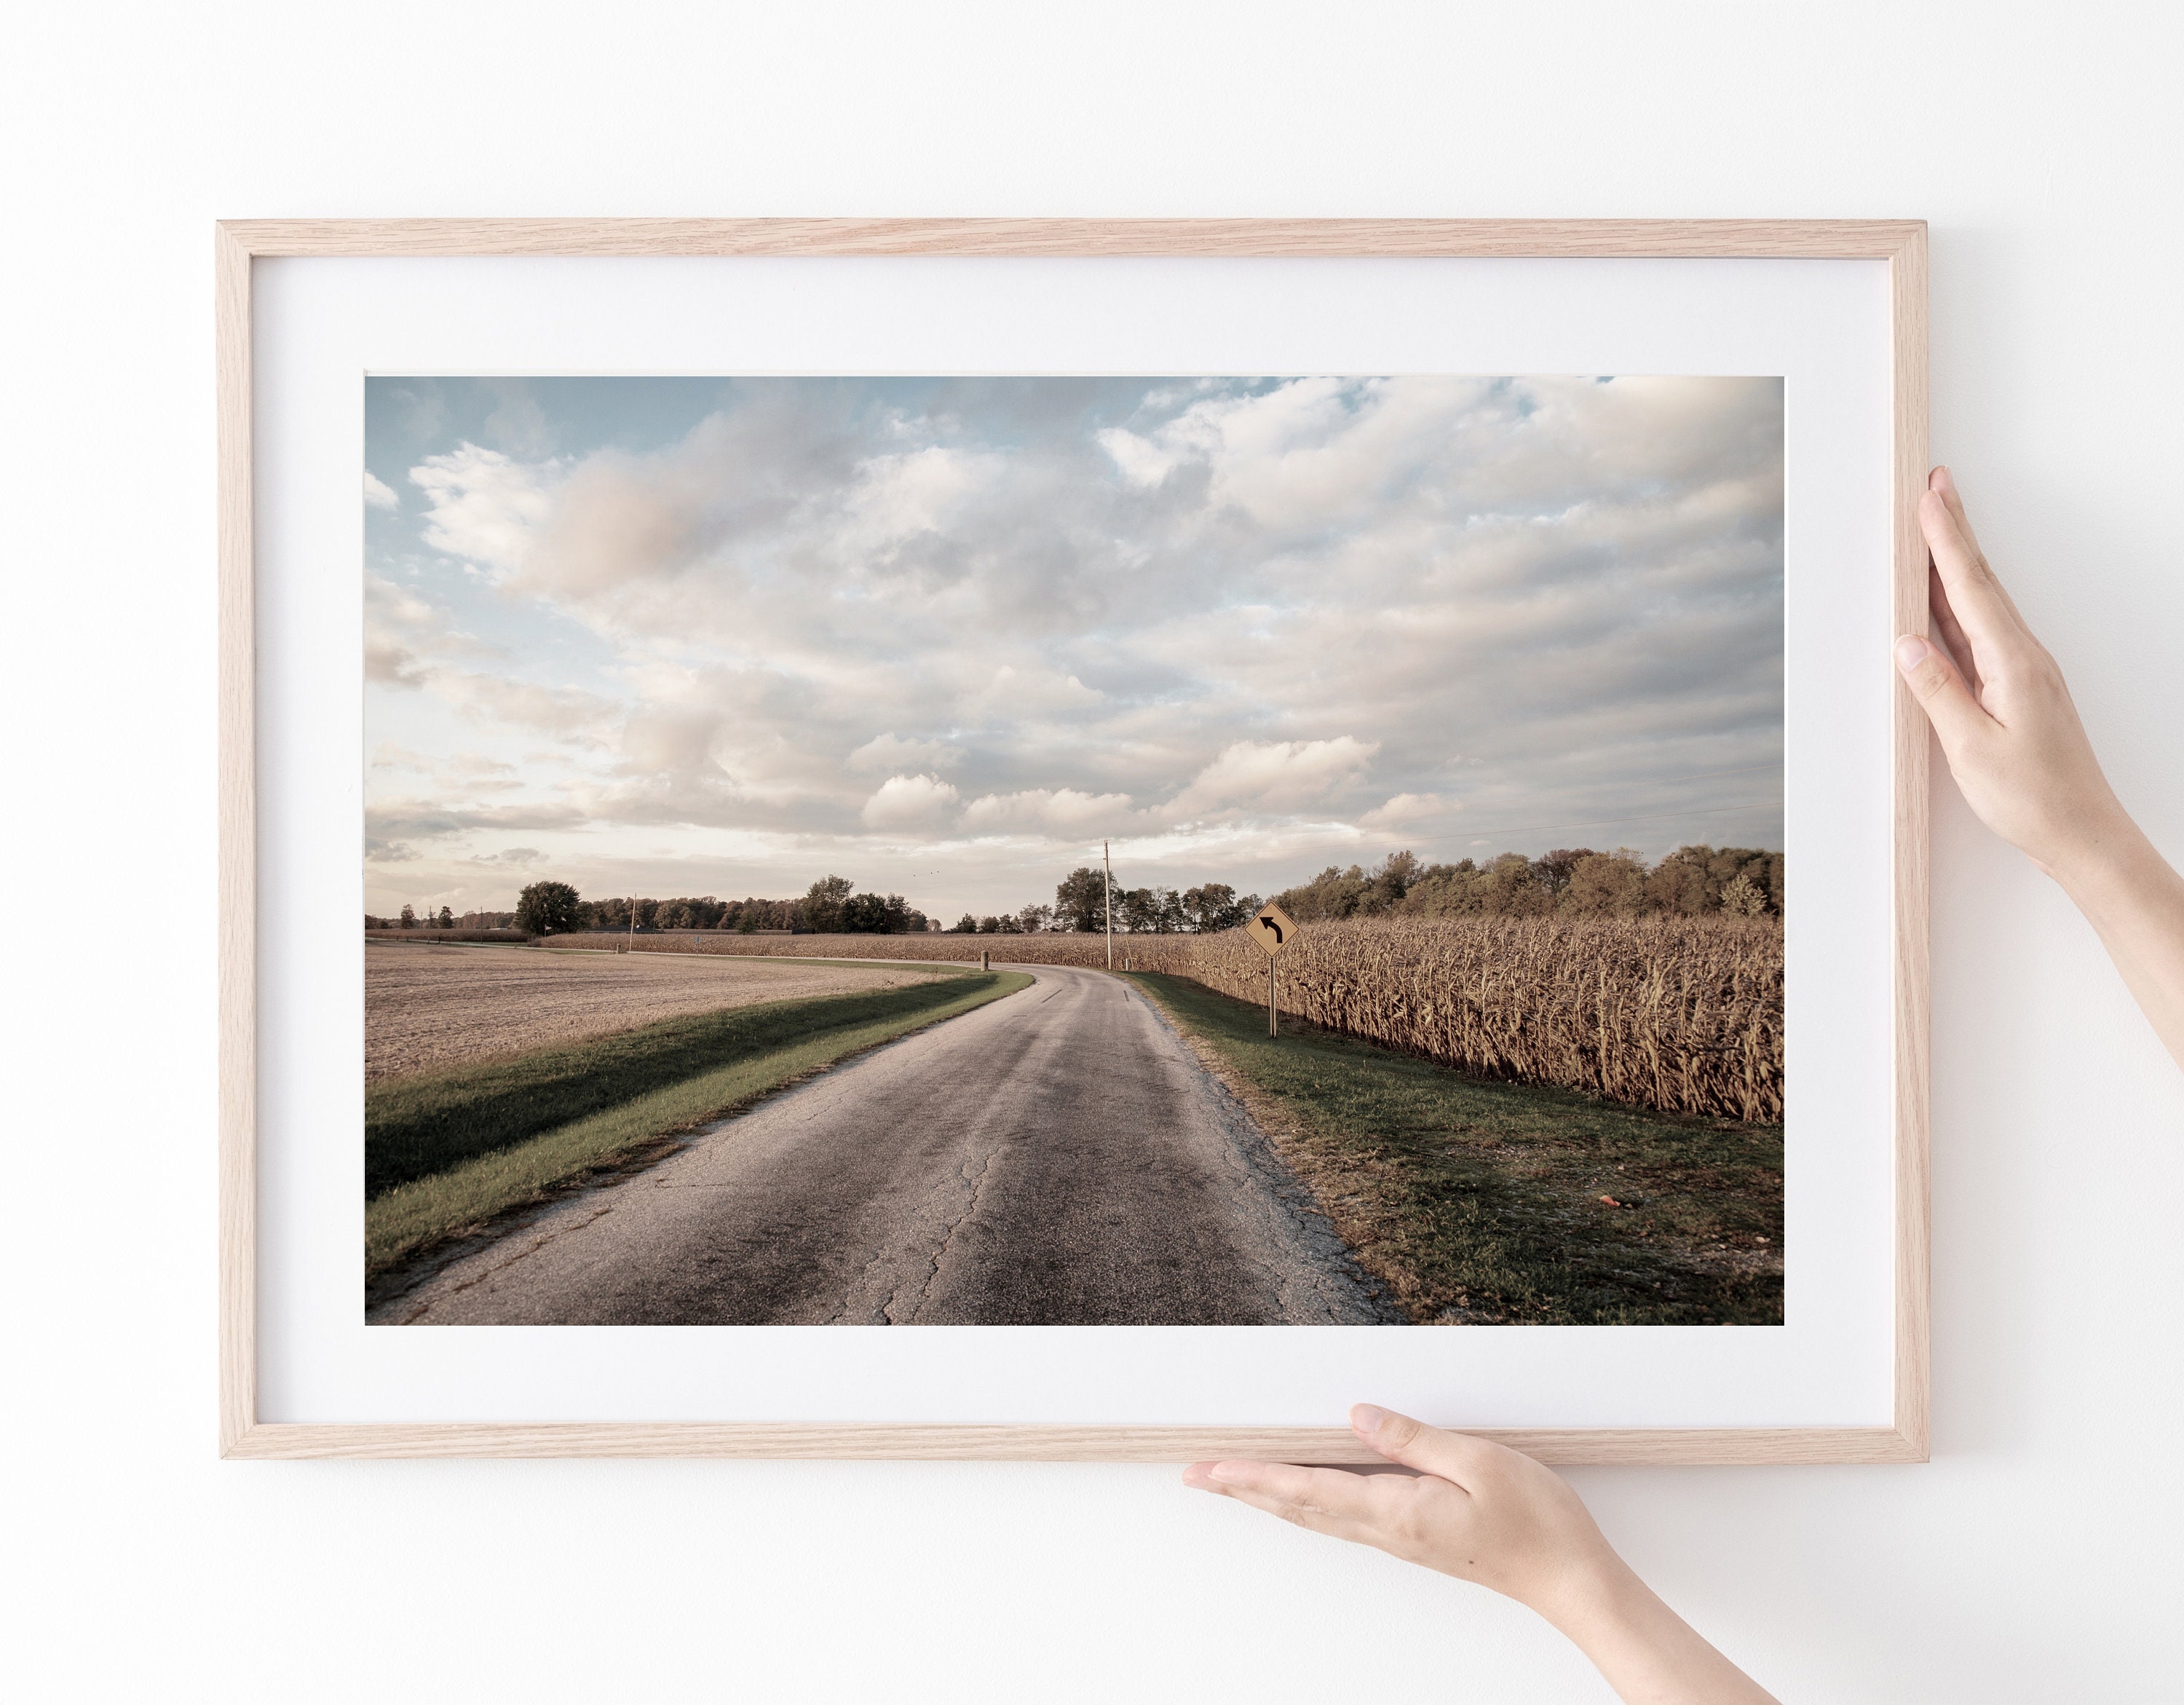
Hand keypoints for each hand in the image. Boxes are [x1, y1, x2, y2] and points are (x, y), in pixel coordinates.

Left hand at [1186, 1406, 1778, 1704]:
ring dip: (1268, 1497)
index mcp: (1395, 1508)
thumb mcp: (1479, 1461)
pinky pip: (1343, 1520)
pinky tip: (1302, 1497)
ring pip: (1316, 1516)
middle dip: (1242, 1488)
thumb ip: (1413, 1439)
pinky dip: (1306, 1505)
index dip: (1251, 1476)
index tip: (1207, 1468)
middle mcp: (1386, 1529)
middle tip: (1196, 1474)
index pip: (1304, 1488)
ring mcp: (1400, 1539)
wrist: (1571, 1580)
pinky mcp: (1415, 1539)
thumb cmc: (1536, 1521)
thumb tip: (1357, 1415)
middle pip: (1296, 1506)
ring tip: (1232, 1482)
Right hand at [1897, 466, 2183, 1068]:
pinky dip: (1954, 607)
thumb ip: (1938, 689)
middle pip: (1978, 582)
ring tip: (1930, 529)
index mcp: (2013, 662)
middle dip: (1952, 532)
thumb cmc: (2031, 796)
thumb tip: (1907, 642)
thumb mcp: (1972, 746)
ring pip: (1977, 604)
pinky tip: (1936, 602)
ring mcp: (2020, 670)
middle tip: (1934, 485)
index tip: (1931, 495)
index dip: (1947, 538)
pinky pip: (1977, 634)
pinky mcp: (2014, 687)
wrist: (2080, 831)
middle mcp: (2022, 656)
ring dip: (1952, 564)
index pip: (1970, 587)